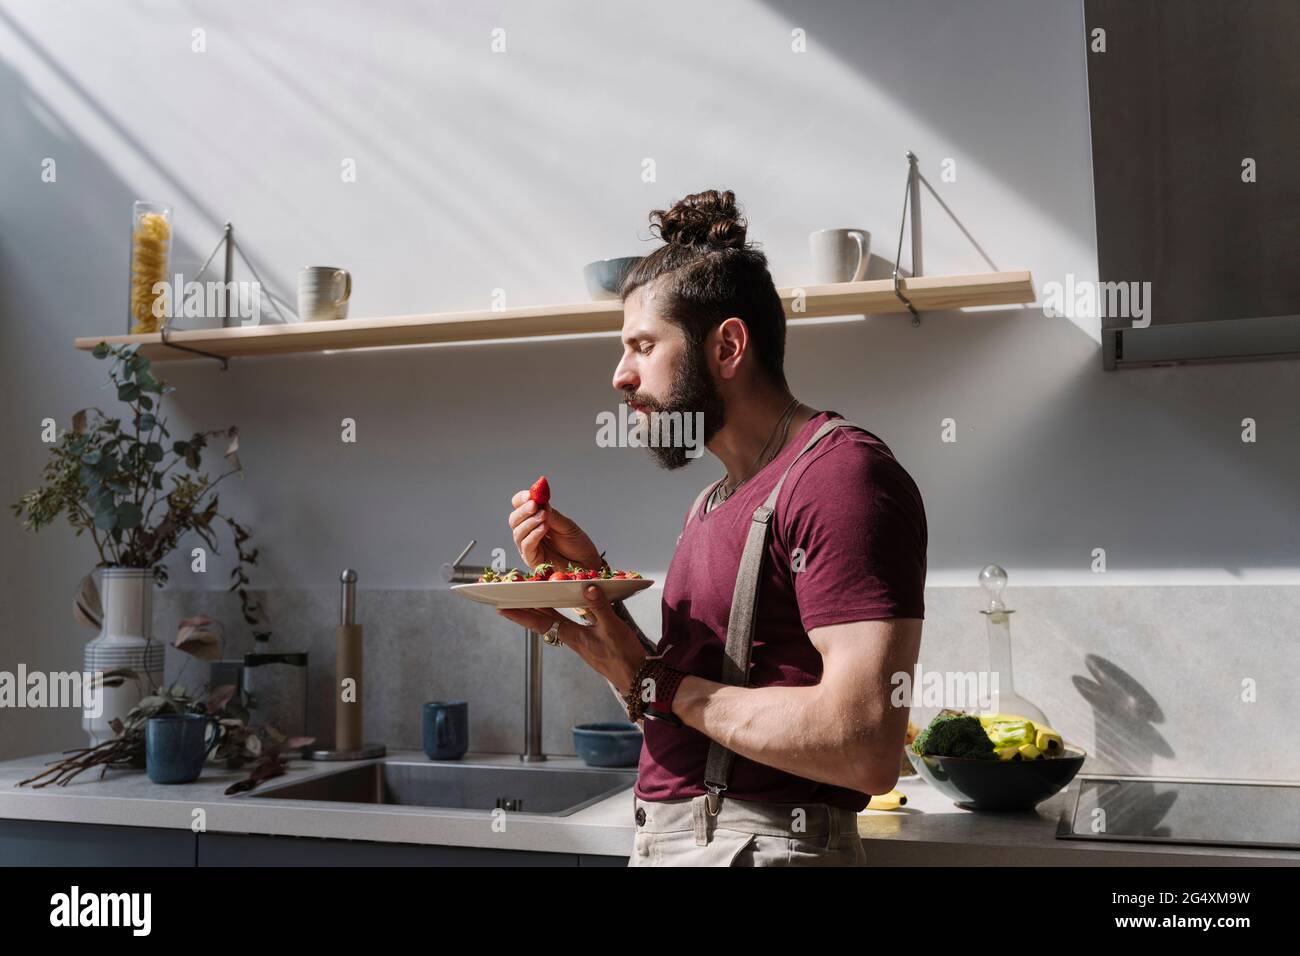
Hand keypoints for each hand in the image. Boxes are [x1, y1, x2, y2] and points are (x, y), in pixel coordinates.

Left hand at [497, 585, 646, 695]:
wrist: (635, 677)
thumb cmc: (624, 656)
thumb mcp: (613, 628)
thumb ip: (600, 607)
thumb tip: (587, 587)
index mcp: (573, 637)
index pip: (540, 623)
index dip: (521, 615)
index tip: (501, 608)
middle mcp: (572, 639)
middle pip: (542, 622)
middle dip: (526, 610)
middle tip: (509, 599)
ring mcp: (580, 641)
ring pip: (553, 623)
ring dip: (541, 611)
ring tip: (529, 599)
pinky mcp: (588, 642)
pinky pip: (566, 624)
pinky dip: (558, 614)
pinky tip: (561, 608)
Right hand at [508, 488, 602, 571]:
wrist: (587, 562)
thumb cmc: (577, 544)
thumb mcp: (566, 525)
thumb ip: (552, 515)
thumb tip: (540, 502)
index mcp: (535, 520)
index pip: (520, 507)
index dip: (522, 500)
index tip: (530, 494)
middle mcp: (528, 533)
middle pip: (514, 519)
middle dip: (523, 511)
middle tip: (534, 505)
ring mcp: (529, 547)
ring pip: (518, 533)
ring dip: (530, 522)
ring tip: (544, 517)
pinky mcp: (532, 559)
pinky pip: (526, 546)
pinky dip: (533, 535)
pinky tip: (543, 528)